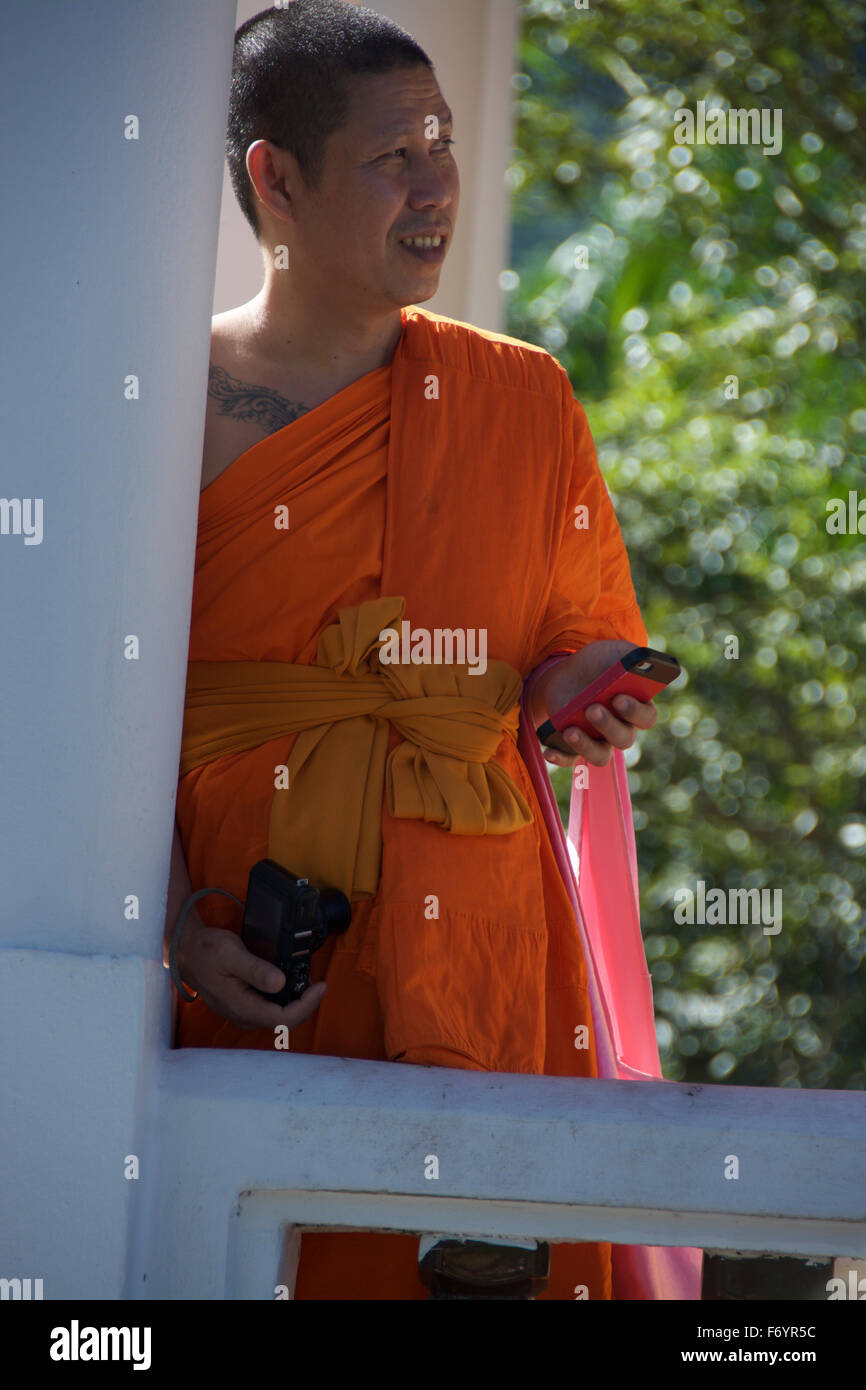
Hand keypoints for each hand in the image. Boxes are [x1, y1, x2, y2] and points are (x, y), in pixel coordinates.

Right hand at [175, 915, 326, 1032]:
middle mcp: (242, 1016)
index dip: (306, 1005)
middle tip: (317, 983)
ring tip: (307, 982)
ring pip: (277, 1017)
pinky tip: (290, 984)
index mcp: (240, 1006)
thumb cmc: (206, 950)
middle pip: (283, 1022)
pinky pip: (269, 1010)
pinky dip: (284, 1000)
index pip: (282, 1019)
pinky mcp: (242, 1007)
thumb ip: (256, 969)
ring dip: (296, 1003)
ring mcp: (241, 1014)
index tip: (320, 986)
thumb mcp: (231, 952)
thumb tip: (280, 982)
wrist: (186, 952)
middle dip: (305, 1004)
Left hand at [531, 640, 658, 769]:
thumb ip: (630, 655)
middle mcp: (621, 729)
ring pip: (600, 756)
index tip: (618, 698)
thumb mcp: (614, 652)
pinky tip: (548, 750)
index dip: (635, 711)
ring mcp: (598, 741)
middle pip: (623, 739)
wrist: (569, 674)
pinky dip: (559, 758)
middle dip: (607, 725)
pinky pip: (570, 760)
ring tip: (569, 731)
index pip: (646, 717)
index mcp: (637, 707)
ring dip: (586, 746)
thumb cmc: (598, 664)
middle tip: (591, 709)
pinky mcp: (574, 747)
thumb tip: (638, 660)